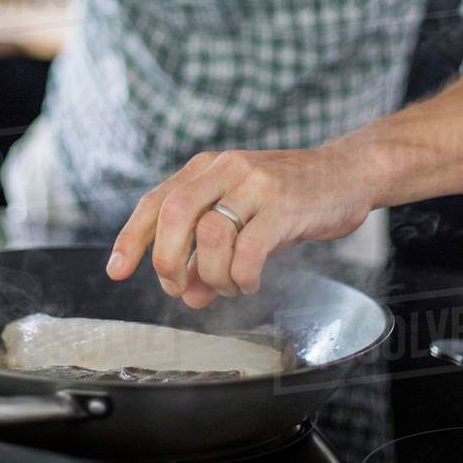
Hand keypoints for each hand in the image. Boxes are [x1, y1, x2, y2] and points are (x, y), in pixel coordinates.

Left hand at [106, 145, 371, 307]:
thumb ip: (210, 253)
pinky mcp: (284, 204)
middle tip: (178, 289)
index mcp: (207, 168)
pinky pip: (249, 250)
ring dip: (212, 275)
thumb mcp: (242, 219)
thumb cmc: (289, 198)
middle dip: (167, 260)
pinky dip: (242, 277)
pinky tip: (250, 282)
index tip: (116, 270)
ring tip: (227, 286)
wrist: (346, 174)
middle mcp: (226, 168)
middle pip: (174, 213)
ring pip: (211, 233)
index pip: (155, 201)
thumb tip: (187, 294)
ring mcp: (255, 183)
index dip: (132, 238)